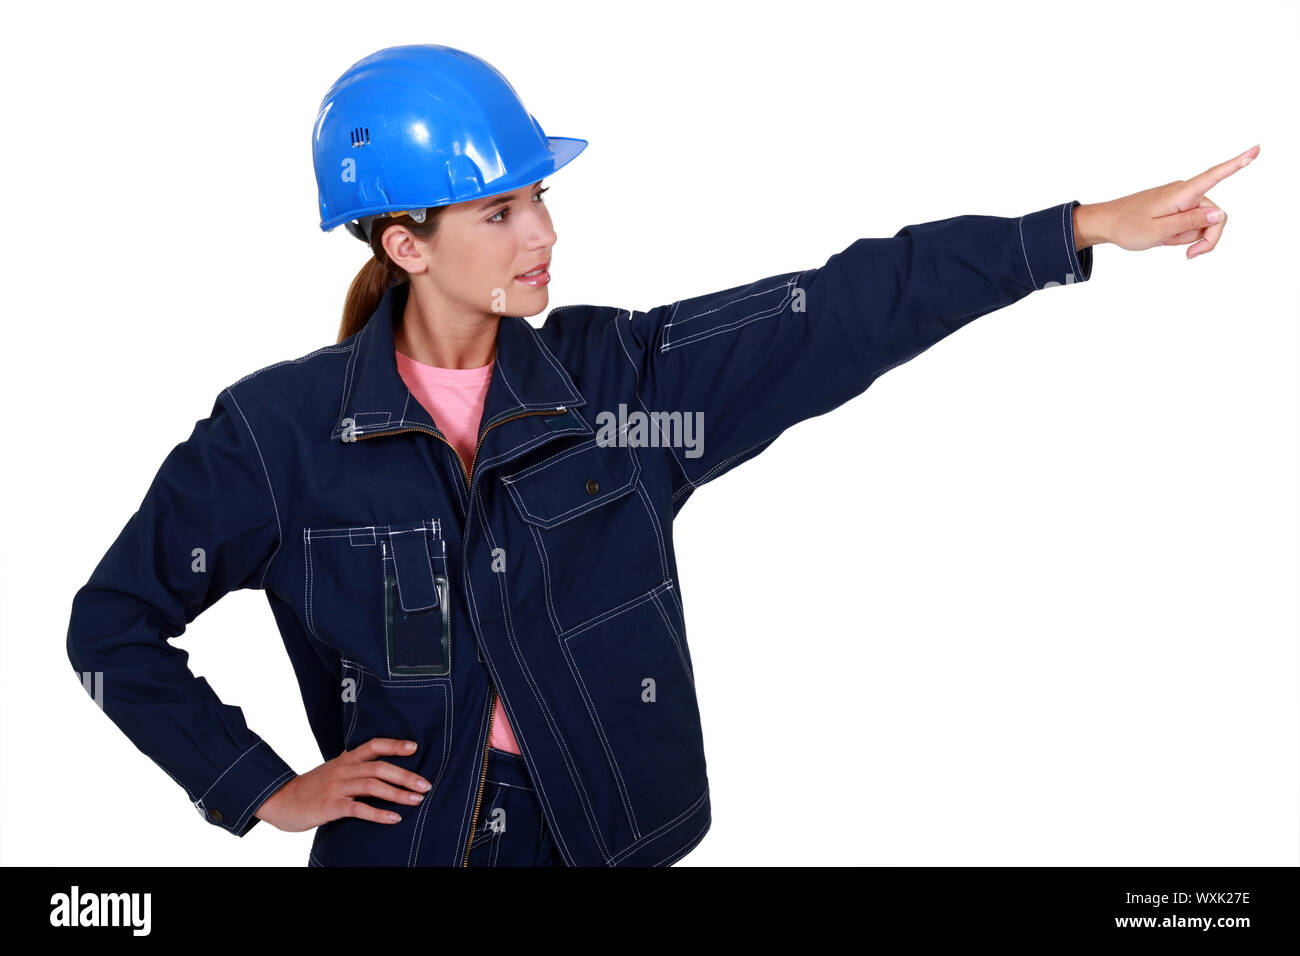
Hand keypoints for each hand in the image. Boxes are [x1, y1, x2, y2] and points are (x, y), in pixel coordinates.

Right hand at [253, 738, 431, 831]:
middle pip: (380, 767)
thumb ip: (353, 766)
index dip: (394, 744)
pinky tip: (394, 819)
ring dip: (398, 793)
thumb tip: (378, 765)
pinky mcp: (330, 806)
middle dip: (406, 775)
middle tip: (426, 785)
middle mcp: (343, 770)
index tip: (415, 747)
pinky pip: (358, 809)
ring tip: (417, 800)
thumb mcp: (332, 770)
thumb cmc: (310, 787)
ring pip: (373, 786)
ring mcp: (337, 787)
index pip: (373, 745)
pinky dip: (378, 814)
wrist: (279, 800)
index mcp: (345, 759)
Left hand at [1074, 144, 1258, 258]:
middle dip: (1206, 238)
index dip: (1237, 163)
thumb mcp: (1159, 230)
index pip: (1215, 176)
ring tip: (1164, 238)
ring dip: (1187, 237)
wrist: (1105, 224)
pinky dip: (1180, 235)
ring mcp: (1182, 200)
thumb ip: (1190, 222)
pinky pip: (1189, 224)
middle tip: (1189, 256)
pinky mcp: (1177, 207)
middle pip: (1215, 215)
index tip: (1256, 150)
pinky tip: (1164, 237)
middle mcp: (1186, 192)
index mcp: (1182, 193)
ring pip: (1202, 223)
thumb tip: (1220, 212)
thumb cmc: (1128, 227)